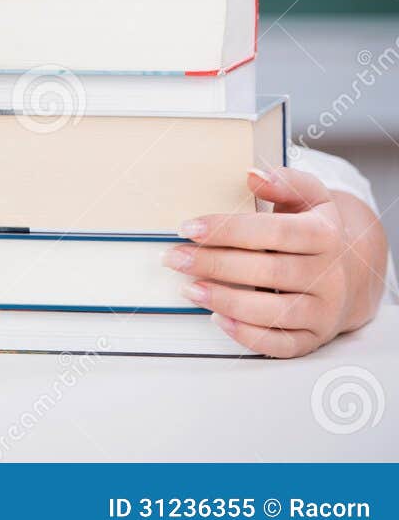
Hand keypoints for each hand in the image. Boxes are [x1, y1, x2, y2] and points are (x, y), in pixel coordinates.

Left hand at [167, 166, 369, 357]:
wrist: (345, 271)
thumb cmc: (311, 230)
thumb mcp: (307, 197)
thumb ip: (284, 182)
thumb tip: (253, 175)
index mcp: (326, 234)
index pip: (275, 232)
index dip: (228, 230)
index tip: (188, 227)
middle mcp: (330, 275)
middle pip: (269, 271)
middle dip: (214, 264)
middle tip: (174, 258)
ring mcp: (325, 310)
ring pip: (275, 312)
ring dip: (226, 301)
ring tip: (189, 288)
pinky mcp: (315, 337)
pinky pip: (282, 345)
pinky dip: (248, 336)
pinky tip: (217, 319)